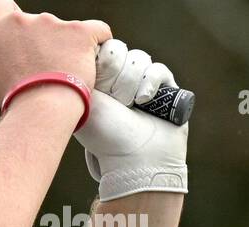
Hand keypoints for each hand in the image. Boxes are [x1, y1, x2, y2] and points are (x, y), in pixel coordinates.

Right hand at [0, 0, 110, 102]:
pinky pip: (95, 31)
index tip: (19, 26)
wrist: (40, 107)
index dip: (12, 14)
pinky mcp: (79, 30)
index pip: (2, 5)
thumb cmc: (16, 96)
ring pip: (64, 30)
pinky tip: (88, 62)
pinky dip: (94, 44)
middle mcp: (22, 20)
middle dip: (42, 40)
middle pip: (36, 22)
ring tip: (62, 73)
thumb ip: (2, 53)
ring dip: (65, 47)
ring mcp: (52, 23)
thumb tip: (12, 54)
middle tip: (43, 65)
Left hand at [73, 39, 188, 201]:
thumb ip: (83, 72)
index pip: (100, 50)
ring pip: (139, 58)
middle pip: (120, 51)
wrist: (135, 158)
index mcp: (96, 82)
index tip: (97, 86)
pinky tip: (144, 101)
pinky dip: (150, 82)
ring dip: (132, 83)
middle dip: (117, 77)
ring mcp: (141, 84)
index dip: (102, 64)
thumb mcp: (84, 102)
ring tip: (130, 105)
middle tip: (115, 102)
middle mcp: (117, 81)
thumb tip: (90, 47)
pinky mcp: (164, 88)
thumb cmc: (104, 136)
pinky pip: (158, 68)